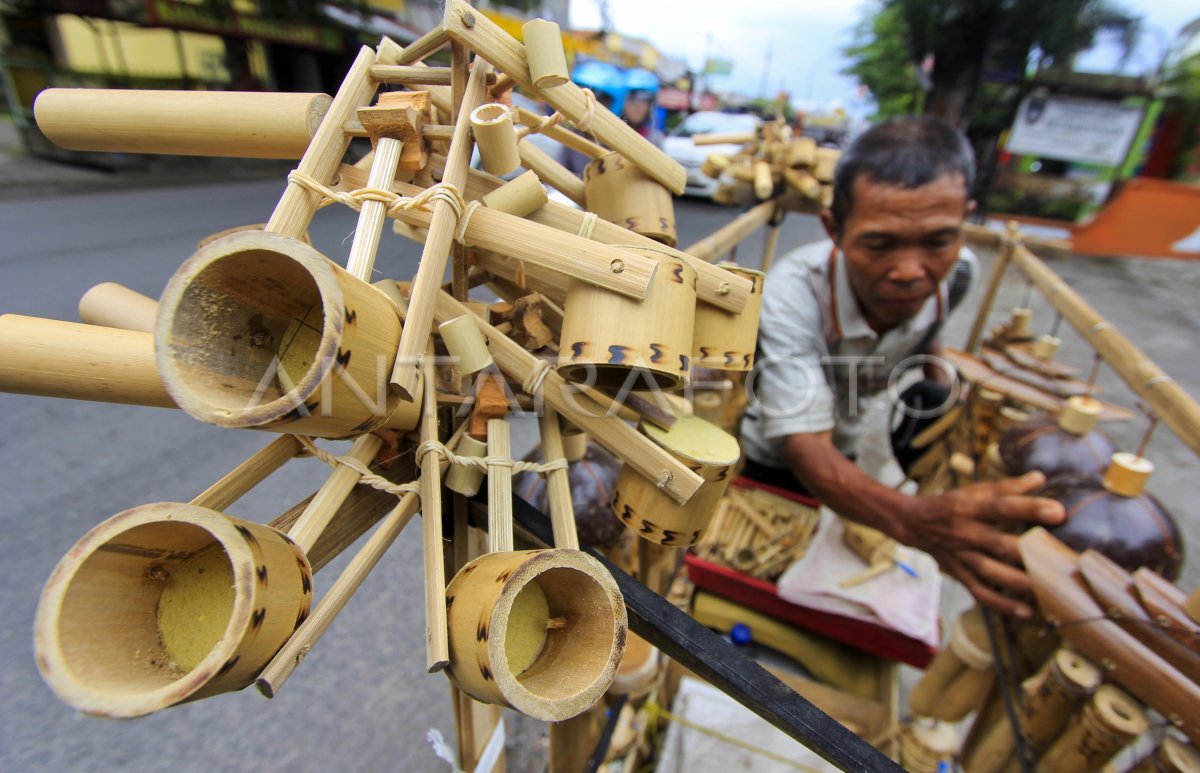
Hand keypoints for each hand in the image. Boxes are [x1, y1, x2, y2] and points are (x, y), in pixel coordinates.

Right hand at [896, 471, 1065, 617]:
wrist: (912, 524)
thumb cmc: (951, 504)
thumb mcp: (974, 490)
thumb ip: (1007, 487)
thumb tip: (1041, 477)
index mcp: (970, 507)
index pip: (1001, 507)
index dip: (1029, 508)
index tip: (1059, 511)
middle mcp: (966, 533)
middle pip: (999, 544)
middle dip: (1029, 552)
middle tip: (1062, 560)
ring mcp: (962, 557)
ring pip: (991, 572)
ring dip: (1019, 583)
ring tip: (1049, 591)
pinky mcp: (960, 574)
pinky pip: (981, 592)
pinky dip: (1002, 604)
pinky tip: (1027, 611)